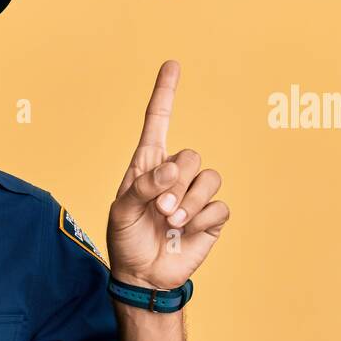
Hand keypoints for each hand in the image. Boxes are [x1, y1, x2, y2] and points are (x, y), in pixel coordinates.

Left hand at [106, 60, 229, 290]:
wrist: (144, 275)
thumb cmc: (126, 240)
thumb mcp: (121, 212)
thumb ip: (141, 187)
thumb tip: (172, 169)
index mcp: (148, 166)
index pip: (157, 123)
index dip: (164, 93)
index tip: (172, 65)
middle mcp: (175, 174)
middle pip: (191, 155)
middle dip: (175, 184)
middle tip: (159, 209)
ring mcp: (195, 194)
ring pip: (209, 178)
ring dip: (188, 202)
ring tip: (171, 222)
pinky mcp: (212, 215)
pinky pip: (219, 205)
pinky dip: (201, 220)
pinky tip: (187, 232)